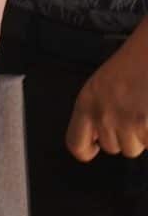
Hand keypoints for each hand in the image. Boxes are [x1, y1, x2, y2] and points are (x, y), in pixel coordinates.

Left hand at [68, 25, 147, 161]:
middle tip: (131, 114)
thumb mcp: (100, 87)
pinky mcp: (146, 125)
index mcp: (86, 103)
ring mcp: (126, 121)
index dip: (86, 149)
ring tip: (143, 111)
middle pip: (112, 148)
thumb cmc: (132, 66)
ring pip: (134, 148)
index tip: (93, 148)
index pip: (75, 143)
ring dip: (141, 136)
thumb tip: (94, 139)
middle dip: (123, 136)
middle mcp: (103, 114)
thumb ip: (95, 112)